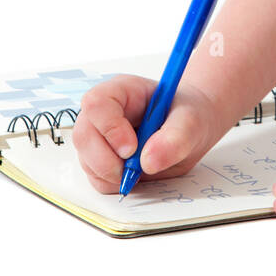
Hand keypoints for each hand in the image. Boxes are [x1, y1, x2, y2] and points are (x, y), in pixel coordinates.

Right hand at [72, 74, 223, 192]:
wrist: (189, 130)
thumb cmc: (188, 116)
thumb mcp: (191, 122)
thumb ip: (175, 138)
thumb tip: (149, 162)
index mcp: (122, 91)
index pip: (97, 103)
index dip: (109, 128)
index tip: (132, 149)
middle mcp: (104, 113)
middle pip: (84, 135)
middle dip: (106, 160)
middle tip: (135, 170)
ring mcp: (99, 137)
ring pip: (86, 160)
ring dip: (111, 174)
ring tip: (141, 170)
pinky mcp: (102, 159)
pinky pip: (96, 178)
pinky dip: (114, 184)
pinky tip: (136, 175)